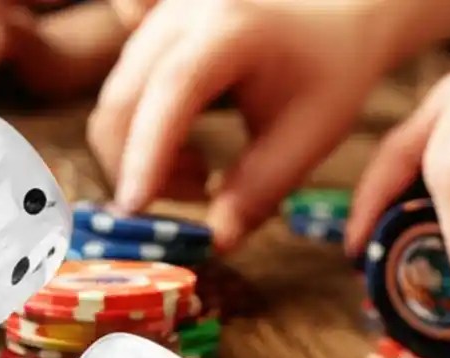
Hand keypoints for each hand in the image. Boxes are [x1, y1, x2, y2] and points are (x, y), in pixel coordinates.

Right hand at [88, 0, 397, 252]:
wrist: (334, 17)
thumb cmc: (329, 73)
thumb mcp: (307, 137)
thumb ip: (258, 192)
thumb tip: (214, 243)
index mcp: (232, 28)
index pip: (173, 90)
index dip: (148, 151)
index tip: (136, 207)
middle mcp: (183, 13)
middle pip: (122, 101)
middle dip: (137, 166)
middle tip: (193, 197)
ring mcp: (159, 20)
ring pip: (114, 103)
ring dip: (139, 155)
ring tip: (200, 173)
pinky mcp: (148, 35)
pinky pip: (122, 94)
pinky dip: (139, 135)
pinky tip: (184, 146)